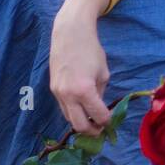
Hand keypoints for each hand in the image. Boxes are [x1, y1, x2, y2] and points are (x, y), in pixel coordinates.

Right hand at [49, 0, 112, 136]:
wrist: (70, 33)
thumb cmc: (91, 50)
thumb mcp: (103, 73)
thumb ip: (101, 94)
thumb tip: (98, 109)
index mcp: (84, 91)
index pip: (97, 116)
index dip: (107, 121)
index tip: (111, 120)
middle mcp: (68, 95)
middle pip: (80, 125)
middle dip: (92, 131)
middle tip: (100, 129)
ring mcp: (58, 93)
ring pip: (69, 118)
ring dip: (81, 122)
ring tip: (91, 120)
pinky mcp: (52, 89)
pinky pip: (63, 107)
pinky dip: (73, 111)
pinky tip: (81, 107)